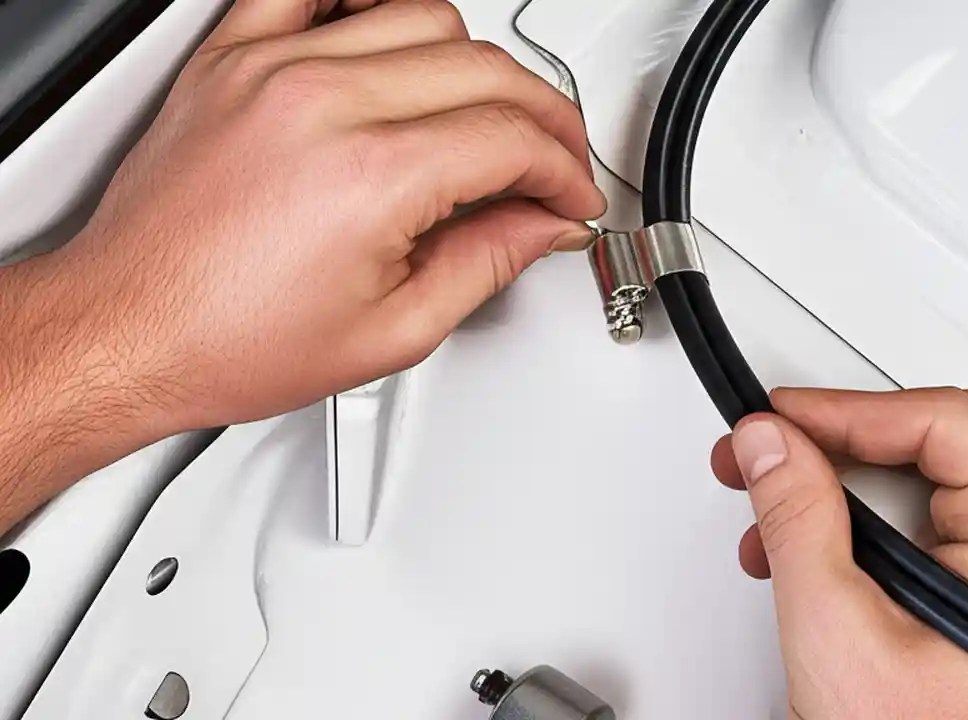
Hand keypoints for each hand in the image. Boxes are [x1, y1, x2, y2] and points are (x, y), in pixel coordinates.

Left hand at [0, 0, 602, 532]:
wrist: (127, 329)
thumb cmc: (229, 340)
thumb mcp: (393, 331)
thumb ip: (488, 262)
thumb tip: (544, 225)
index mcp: (370, 176)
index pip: (512, 138)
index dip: (563, 170)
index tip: (569, 197)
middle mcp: (322, 101)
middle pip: (486, 68)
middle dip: (543, 120)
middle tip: (550, 165)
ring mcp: (273, 66)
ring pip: (425, 14)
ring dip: (475, 67)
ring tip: (481, 119)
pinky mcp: (233, 55)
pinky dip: (371, 3)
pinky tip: (393, 40)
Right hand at [710, 388, 967, 718]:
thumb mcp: (842, 631)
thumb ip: (799, 518)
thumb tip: (772, 444)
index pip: (936, 421)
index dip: (840, 411)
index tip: (776, 421)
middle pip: (946, 442)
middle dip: (841, 450)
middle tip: (769, 459)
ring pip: (948, 485)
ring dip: (857, 497)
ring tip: (783, 530)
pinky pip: (964, 530)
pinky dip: (892, 535)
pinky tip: (832, 561)